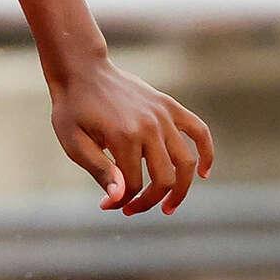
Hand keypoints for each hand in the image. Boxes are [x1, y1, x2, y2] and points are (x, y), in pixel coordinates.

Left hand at [49, 56, 213, 215]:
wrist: (81, 69)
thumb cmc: (72, 108)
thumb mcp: (73, 140)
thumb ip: (99, 169)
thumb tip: (119, 199)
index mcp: (123, 136)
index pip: (133, 184)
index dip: (122, 200)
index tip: (108, 206)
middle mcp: (149, 126)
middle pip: (164, 178)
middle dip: (150, 201)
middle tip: (134, 210)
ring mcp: (162, 115)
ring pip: (185, 162)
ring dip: (181, 189)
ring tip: (169, 207)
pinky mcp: (169, 105)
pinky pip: (199, 131)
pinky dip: (207, 152)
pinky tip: (203, 173)